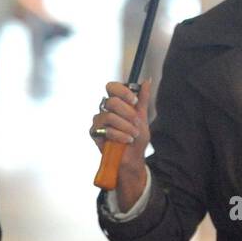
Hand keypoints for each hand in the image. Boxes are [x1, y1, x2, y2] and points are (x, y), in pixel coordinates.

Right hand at [91, 80, 151, 205]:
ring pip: (109, 115)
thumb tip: (147, 80)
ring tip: (133, 135)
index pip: (112, 87)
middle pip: (111, 101)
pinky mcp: (95, 133)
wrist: (132, 159)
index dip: (122, 91)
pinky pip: (105, 129)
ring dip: (125, 125)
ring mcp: (98, 121)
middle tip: (136, 122)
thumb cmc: (136, 139)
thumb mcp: (142, 117)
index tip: (135, 101)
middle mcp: (105, 109)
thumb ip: (143, 99)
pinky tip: (127, 140)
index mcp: (116, 103)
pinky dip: (119, 134)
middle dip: (128, 112)